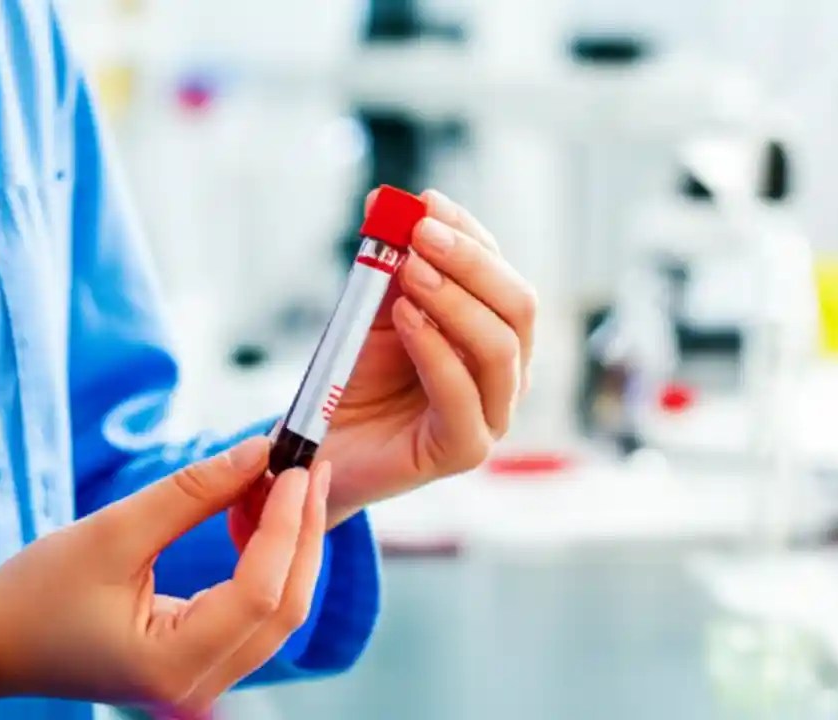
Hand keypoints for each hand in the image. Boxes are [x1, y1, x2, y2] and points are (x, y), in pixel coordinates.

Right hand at [0, 437, 329, 715]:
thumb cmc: (37, 592)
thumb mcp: (113, 531)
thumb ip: (192, 492)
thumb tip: (256, 452)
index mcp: (174, 664)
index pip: (260, 591)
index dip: (285, 525)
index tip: (295, 469)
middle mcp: (198, 685)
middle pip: (284, 607)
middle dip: (301, 533)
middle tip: (308, 468)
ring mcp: (202, 679)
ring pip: (275, 610)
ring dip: (286, 544)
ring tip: (281, 482)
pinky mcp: (198, 660)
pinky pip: (252, 610)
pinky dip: (261, 560)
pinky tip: (252, 512)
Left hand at [318, 189, 536, 526]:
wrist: (319, 446)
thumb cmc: (353, 380)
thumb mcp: (373, 311)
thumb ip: (387, 263)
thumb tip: (386, 200)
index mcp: (494, 334)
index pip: (502, 274)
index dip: (470, 233)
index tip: (425, 202)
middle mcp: (506, 375)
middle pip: (518, 306)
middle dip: (471, 261)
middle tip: (420, 232)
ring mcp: (492, 416)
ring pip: (500, 347)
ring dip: (455, 299)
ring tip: (408, 271)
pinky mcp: (464, 450)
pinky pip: (464, 395)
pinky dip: (436, 348)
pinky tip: (405, 318)